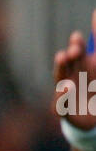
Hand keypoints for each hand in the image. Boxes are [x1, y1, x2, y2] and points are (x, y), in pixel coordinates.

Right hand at [54, 8, 95, 130]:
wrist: (92, 114)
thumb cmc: (95, 84)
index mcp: (81, 64)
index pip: (78, 50)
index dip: (77, 44)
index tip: (77, 36)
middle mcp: (70, 76)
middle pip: (67, 64)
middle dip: (69, 57)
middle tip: (73, 51)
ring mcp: (66, 93)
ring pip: (60, 81)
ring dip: (60, 72)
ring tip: (63, 61)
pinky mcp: (64, 110)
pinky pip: (59, 106)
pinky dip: (61, 98)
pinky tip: (66, 89)